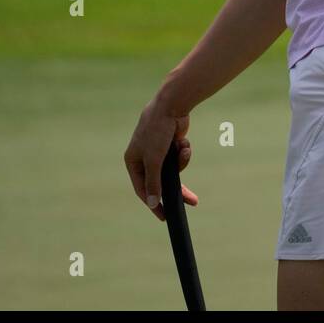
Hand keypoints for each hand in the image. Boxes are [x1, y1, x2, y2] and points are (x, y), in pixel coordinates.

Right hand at [124, 94, 198, 222]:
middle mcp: (144, 158)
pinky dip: (184, 152)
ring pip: (174, 170)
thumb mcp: (154, 160)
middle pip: (161, 182)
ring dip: (182, 162)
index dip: (154, 204)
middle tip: (191, 202)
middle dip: (178, 190)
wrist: (171, 106)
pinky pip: (180, 157)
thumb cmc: (156, 131)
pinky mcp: (171, 146)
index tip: (164, 216)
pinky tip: (183, 142)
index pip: (143, 189)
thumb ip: (154, 183)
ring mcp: (158, 152)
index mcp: (132, 162)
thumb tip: (154, 203)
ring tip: (184, 149)